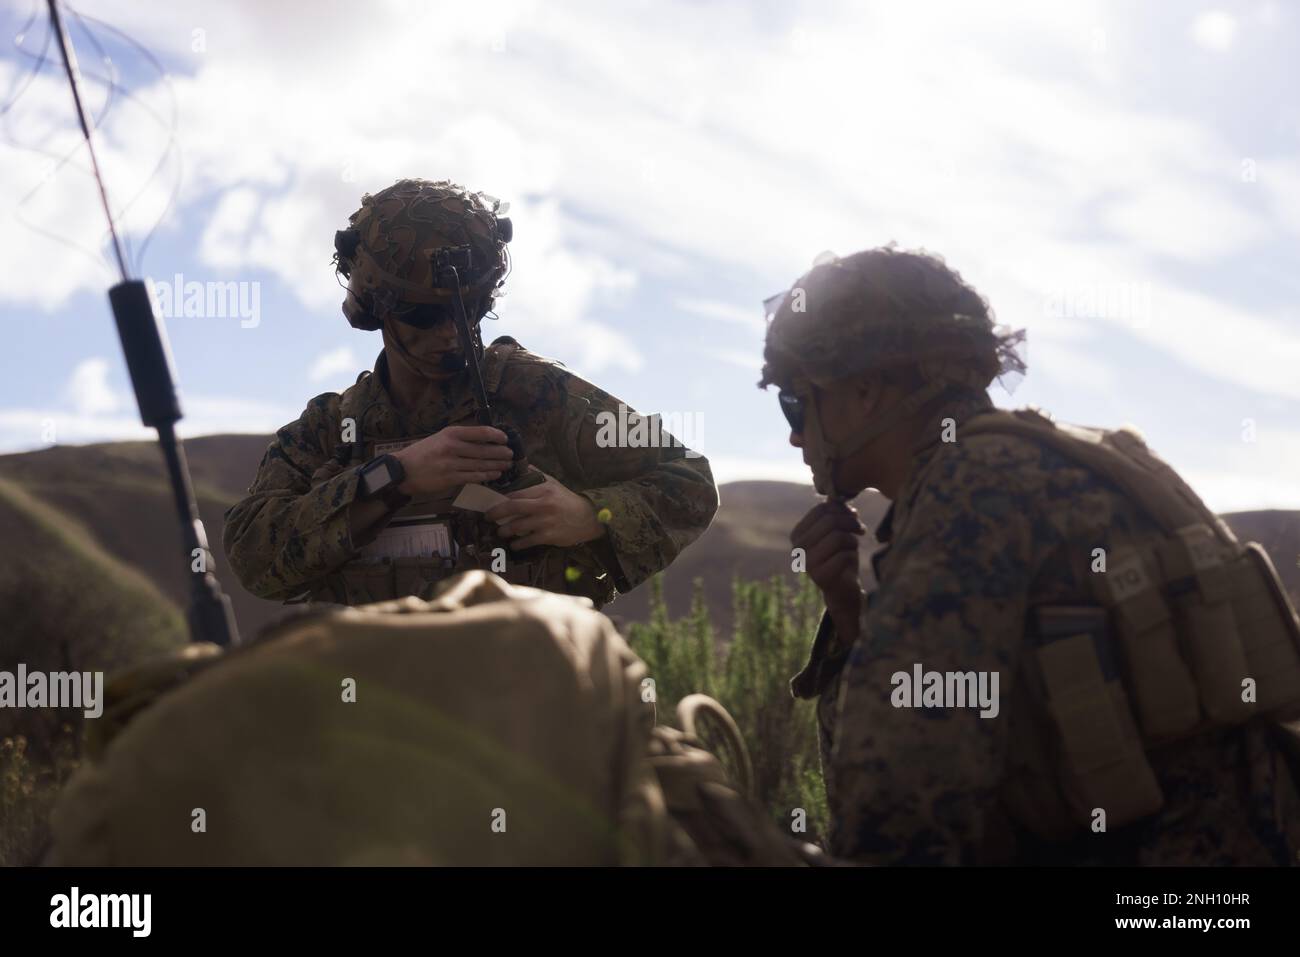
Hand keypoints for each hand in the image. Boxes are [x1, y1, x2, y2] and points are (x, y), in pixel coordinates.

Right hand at [391, 425, 513, 498]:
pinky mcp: (450, 478)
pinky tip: (495, 474)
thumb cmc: (422, 453)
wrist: (403, 470)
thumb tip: (483, 440)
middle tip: (510, 454)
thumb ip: (459, 438)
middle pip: (484, 449)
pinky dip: (486, 475)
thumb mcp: (439, 438)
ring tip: (506, 465)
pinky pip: (474, 476)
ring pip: (481, 464)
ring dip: (497, 465)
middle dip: (500, 452)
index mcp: (451, 433)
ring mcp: (451, 463)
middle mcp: (452, 446)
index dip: (497, 435)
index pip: (481, 432)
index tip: (505, 439)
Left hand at [485, 471, 604, 549]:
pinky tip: (514, 544)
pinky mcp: (549, 536)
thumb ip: (536, 476)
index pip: (516, 493)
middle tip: (488, 517)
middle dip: (496, 513)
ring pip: (517, 526)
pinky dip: (518, 544)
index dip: (500, 499)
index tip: (491, 503)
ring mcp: (546, 521)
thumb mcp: (553, 484)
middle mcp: (543, 505)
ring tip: (500, 532)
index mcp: (543, 490)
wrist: (588, 518)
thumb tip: (521, 465)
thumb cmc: (567, 500)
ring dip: (505, 530)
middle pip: (512, 508)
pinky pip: (527, 541)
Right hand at [791, 499, 866, 639]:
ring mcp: (807, 562)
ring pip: (838, 537)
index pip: (821, 510)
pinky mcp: (820, 576)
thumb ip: (834, 514)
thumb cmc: (840, 555)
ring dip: (853, 540)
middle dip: (851, 522)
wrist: (842, 588)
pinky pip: (844, 556)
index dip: (842, 509)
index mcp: (798, 533)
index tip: (854, 516)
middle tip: (860, 529)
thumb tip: (835, 497)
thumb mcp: (837, 531)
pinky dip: (853, 555)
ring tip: (855, 545)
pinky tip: (852, 560)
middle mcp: (797, 547)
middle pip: (830, 522)